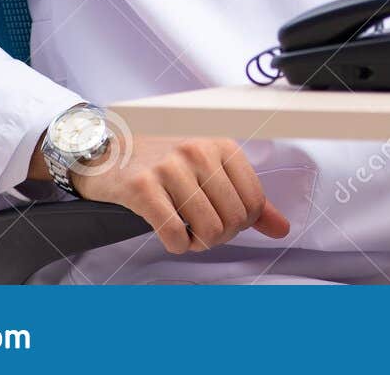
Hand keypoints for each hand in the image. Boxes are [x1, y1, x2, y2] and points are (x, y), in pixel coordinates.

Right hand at [70, 135, 290, 254]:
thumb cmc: (163, 160)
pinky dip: (177, 245)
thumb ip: (249, 197)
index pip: (254, 201)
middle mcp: (198, 151)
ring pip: (207, 229)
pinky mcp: (142, 186)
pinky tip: (171, 236)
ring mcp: (170, 167)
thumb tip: (282, 229)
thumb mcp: (211, 167)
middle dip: (221, 236)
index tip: (225, 222)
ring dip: (199, 243)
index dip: (242, 223)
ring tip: (188, 234)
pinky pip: (174, 233)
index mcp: (221, 144)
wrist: (108, 151)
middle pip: (233, 219)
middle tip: (203, 231)